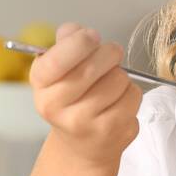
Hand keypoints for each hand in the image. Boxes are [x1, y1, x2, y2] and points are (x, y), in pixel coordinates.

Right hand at [28, 22, 142, 166]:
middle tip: (110, 55)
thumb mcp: (58, 71)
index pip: (57, 60)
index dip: (80, 42)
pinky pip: (133, 96)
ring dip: (120, 75)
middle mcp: (58, 107)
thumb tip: (73, 29)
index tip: (91, 36)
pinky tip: (118, 101)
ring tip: (110, 84)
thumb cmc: (71, 99)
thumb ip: (65, 44)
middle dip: (109, 53)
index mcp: (41, 86)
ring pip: (118, 79)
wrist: (80, 146)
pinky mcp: (112, 131)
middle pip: (94, 66)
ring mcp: (85, 123)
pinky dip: (131, 92)